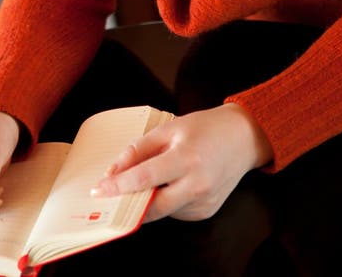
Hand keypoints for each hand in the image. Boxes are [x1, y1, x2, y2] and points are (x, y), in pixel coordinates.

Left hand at [90, 103, 271, 221]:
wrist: (243, 138)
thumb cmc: (205, 128)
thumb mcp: (169, 128)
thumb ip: (139, 150)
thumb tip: (113, 172)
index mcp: (186, 159)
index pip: (145, 178)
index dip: (118, 186)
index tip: (98, 189)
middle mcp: (197, 185)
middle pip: (152, 207)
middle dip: (128, 203)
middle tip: (110, 195)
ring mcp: (204, 203)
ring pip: (162, 211)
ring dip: (149, 199)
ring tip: (155, 176)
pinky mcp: (207, 212)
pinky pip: (175, 212)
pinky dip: (166, 201)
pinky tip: (173, 183)